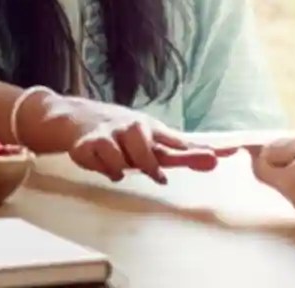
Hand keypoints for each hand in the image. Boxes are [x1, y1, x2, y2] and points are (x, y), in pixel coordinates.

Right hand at [19, 92, 230, 182]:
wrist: (77, 117)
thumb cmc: (123, 131)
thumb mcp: (153, 136)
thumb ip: (181, 149)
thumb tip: (216, 156)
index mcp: (153, 130)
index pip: (180, 143)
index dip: (197, 152)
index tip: (217, 158)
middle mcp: (135, 130)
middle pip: (151, 149)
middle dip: (158, 162)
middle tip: (163, 178)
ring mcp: (111, 136)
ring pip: (123, 159)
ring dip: (126, 167)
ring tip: (123, 168)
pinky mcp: (88, 145)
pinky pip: (99, 162)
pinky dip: (104, 168)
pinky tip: (104, 165)